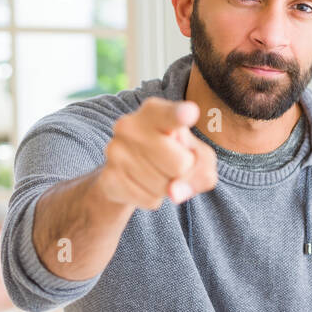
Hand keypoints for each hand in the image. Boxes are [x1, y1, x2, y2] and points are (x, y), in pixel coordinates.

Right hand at [98, 98, 217, 209]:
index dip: (179, 115)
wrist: (128, 172)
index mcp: (155, 111)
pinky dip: (153, 199)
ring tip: (155, 172)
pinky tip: (143, 184)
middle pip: (180, 164)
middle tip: (171, 163)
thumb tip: (174, 193)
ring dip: (167, 188)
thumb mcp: (198, 158)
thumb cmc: (174, 155)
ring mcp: (115, 150)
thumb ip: (202, 171)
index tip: (189, 113)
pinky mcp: (109, 177)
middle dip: (183, 172)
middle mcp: (130, 125)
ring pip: (165, 186)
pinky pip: (150, 200)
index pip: (169, 114)